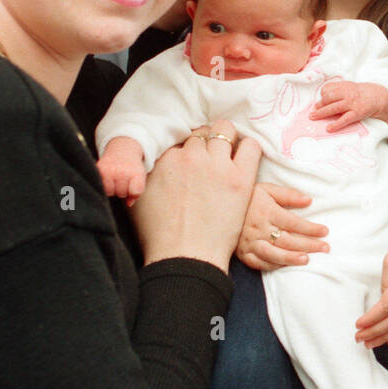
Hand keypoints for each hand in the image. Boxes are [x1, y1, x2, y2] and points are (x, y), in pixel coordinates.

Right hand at [97, 137, 146, 203]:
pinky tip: (108, 179)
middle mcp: (122, 171)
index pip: (135, 192)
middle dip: (122, 190)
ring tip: (115, 180)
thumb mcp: (140, 178)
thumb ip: (136, 192)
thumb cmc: (132, 169)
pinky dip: (104, 185)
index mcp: (136, 173)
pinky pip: (100, 187)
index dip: (133, 193)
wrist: (122, 150)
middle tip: (123, 180)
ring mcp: (109, 170)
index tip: (133, 188)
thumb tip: (128, 204)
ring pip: (110, 192)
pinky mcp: (98, 170)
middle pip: (121, 194)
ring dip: (112, 189)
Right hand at [130, 120, 260, 270]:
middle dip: (206, 143)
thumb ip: (142, 177)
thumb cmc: (160, 237)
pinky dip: (248, 148)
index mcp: (165, 159)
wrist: (185, 256)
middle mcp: (190, 157)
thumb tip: (145, 167)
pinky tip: (244, 158)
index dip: (188, 151)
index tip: (193, 163)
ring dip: (227, 140)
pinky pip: (250, 147)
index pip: (182, 140)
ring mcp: (216, 166)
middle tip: (211, 159)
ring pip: (225, 131)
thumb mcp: (136, 201)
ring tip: (229, 155)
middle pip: (203, 134)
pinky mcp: (240, 178)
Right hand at [236, 183, 330, 271]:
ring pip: (273, 253)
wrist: (217, 205)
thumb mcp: (266, 189)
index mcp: (266, 211)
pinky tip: (285, 265)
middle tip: (325, 248)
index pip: (293, 222)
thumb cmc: (246, 197)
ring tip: (307, 260)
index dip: (310, 228)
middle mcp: (258, 228)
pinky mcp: (242, 252)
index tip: (325, 231)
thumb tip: (309, 200)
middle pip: (287, 239)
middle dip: (308, 244)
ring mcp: (250, 242)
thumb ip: (288, 194)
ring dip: (290, 258)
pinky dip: (272, 265)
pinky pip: (258, 262)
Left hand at [312, 81, 387, 130]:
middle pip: (328, 98)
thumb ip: (337, 89)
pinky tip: (329, 128)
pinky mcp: (357, 113)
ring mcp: (352, 104)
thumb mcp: (349, 86)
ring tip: (313, 117)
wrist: (378, 97)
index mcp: (344, 87)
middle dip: (319, 105)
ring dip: (321, 113)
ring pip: (333, 108)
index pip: (328, 89)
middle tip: (312, 112)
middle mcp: (347, 94)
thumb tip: (322, 96)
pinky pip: (344, 119)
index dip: (322, 95)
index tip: (320, 101)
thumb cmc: (361, 93)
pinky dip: (336, 124)